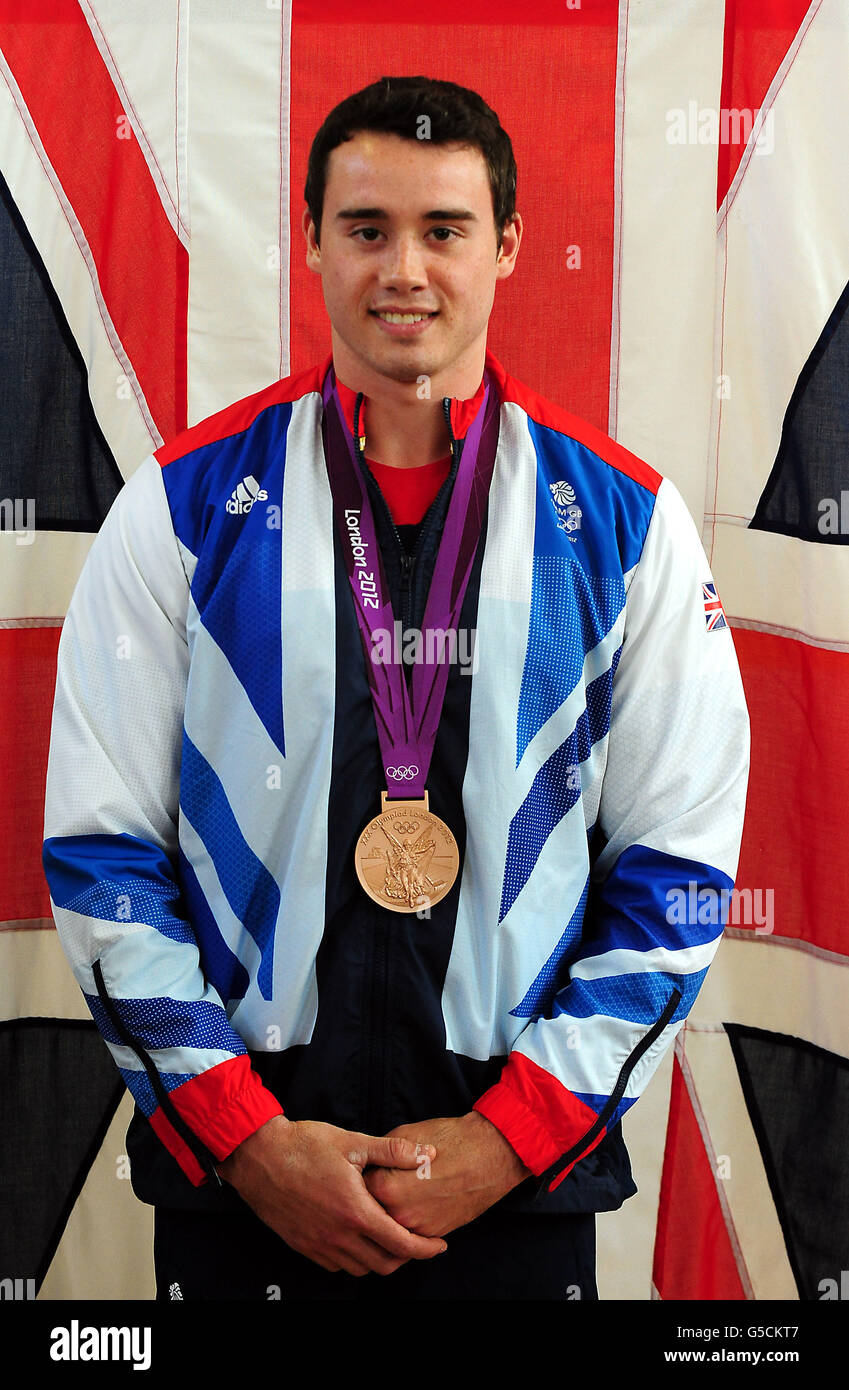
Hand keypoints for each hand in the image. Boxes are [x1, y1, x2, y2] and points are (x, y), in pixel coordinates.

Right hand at [217, 1115, 447, 1275]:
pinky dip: (353, 1259)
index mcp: (355, 1211)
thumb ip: (393, 1151)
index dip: (425, 1249)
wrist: (259, 1156)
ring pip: (360, 1269)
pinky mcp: (302, 1245)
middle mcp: (338, 1235)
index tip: (439, 1244)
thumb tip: (427, 1154)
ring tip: (388, 1238)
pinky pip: (336, 1266)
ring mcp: (318, 1244)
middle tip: (415, 1239)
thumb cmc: (305, 1145)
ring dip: (379, 1259)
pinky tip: (357, 1238)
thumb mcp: (353, 1142)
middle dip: (406, 1257)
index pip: (400, 1244)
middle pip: (384, 1264)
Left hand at [362, 1112, 531, 1238]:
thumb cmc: (449, 1139)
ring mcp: (417, 1228)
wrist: (489, 1155)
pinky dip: (406, 1222)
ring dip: (387, 1212)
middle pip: (369, 1211)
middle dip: (370, 1197)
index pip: (356, 1188)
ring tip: (398, 1191)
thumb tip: (368, 1163)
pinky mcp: (434, 1234)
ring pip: (389, 1226)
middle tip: (379, 1181)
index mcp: (386, 1187)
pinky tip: (412, 1203)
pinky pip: (409, 1233)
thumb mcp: (406, 1135)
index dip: (359, 1175)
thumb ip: (381, 1155)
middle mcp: (398, 1214)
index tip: (364, 1169)